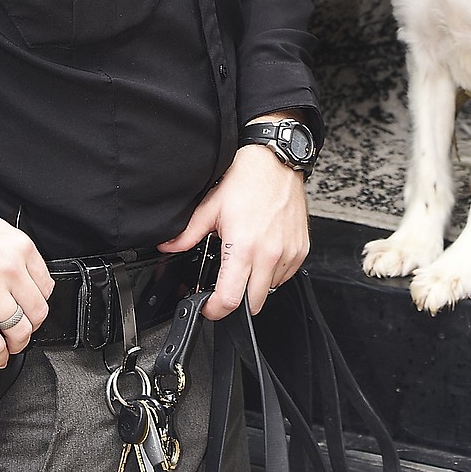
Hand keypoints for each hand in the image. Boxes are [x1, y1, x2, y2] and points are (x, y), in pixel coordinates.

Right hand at [0, 210, 53, 367]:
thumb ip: (12, 250)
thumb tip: (25, 268)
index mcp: (18, 248)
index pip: (45, 286)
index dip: (39, 302)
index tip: (32, 308)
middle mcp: (9, 270)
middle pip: (36, 310)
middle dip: (32, 325)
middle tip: (25, 329)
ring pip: (19, 330)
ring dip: (17, 343)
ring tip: (11, 345)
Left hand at [158, 146, 308, 320]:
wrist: (276, 161)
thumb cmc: (247, 179)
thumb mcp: (210, 206)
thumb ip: (188, 234)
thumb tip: (168, 247)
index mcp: (244, 247)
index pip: (230, 300)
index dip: (214, 310)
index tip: (208, 306)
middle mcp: (269, 254)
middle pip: (251, 304)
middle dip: (234, 300)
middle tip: (224, 284)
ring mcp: (288, 254)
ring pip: (269, 290)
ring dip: (255, 285)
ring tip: (245, 260)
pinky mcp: (301, 250)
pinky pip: (285, 276)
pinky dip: (272, 273)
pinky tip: (262, 252)